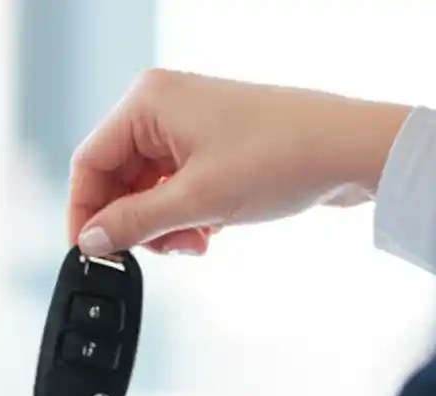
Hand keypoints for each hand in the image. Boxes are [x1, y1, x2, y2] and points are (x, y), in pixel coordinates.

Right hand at [68, 69, 410, 255]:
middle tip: (158, 251)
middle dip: (136, 223)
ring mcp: (190, 125)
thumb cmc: (281, 156)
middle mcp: (164, 106)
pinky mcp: (215, 145)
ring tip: (195, 242)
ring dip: (165, 225)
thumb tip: (90, 241)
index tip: (90, 253)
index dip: (85, 213)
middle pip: (118, 178)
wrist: (351, 150)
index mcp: (148, 102)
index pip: (90, 162)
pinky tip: (209, 234)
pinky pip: (178, 187)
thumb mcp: (196, 201)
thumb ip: (134, 223)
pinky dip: (186, 216)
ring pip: (149, 189)